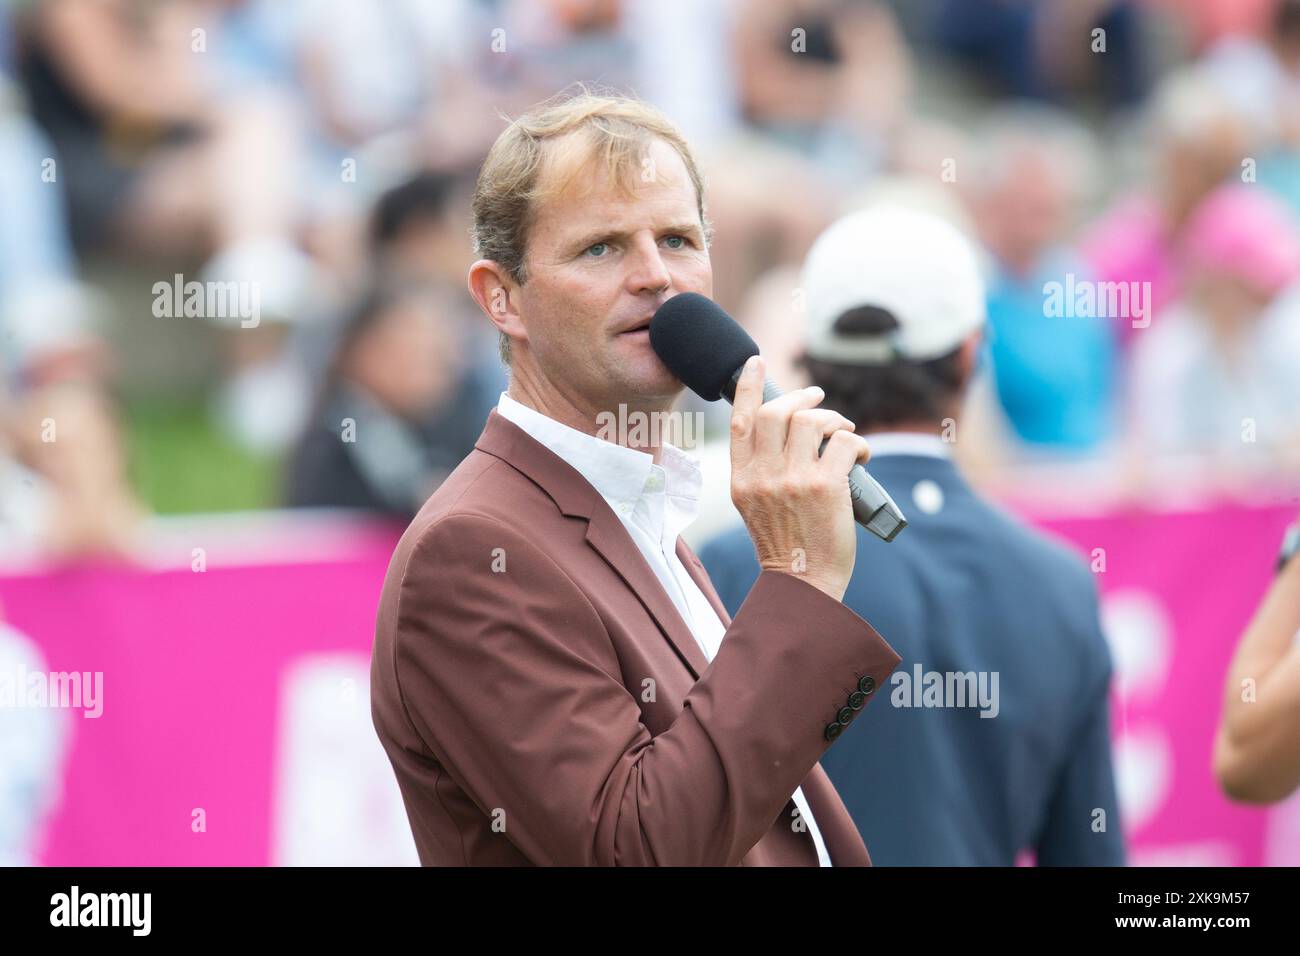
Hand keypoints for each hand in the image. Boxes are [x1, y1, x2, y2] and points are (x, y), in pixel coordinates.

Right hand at [728, 355, 869, 601]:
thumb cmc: (785, 545)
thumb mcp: (755, 505)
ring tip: (844, 436)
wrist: (803, 582)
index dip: (748, 386)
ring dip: (836, 421)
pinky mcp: (825, 487)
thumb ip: (761, 470)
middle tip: (819, 399)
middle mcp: (763, 476)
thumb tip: (787, 431)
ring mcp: (793, 480)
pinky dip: (856, 444)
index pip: (741, 420)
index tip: (754, 362)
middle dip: (803, 398)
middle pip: (777, 412)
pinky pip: (843, 442)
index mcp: (742, 479)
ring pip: (813, 422)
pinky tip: (859, 459)